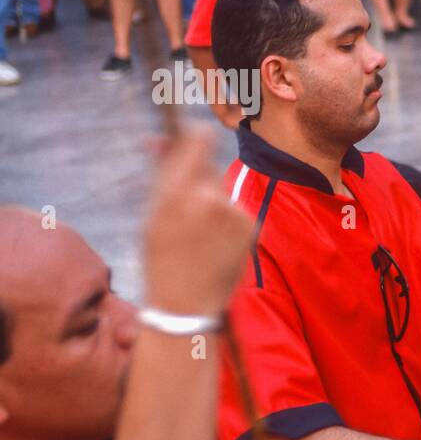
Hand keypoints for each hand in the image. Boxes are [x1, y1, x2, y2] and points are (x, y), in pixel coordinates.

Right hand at [143, 129, 255, 317]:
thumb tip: (158, 139)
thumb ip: (160, 174)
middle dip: (198, 176)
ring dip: (212, 201)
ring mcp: (233, 213)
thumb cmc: (161, 259)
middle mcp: (207, 199)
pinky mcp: (251, 225)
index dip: (196, 136)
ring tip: (200, 233)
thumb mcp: (151, 214)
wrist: (188, 304)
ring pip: (222, 190)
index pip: (198, 141)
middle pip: (209, 167)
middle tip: (187, 202)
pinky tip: (216, 242)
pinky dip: (227, 219)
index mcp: (174, 194)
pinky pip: (236, 210)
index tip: (193, 136)